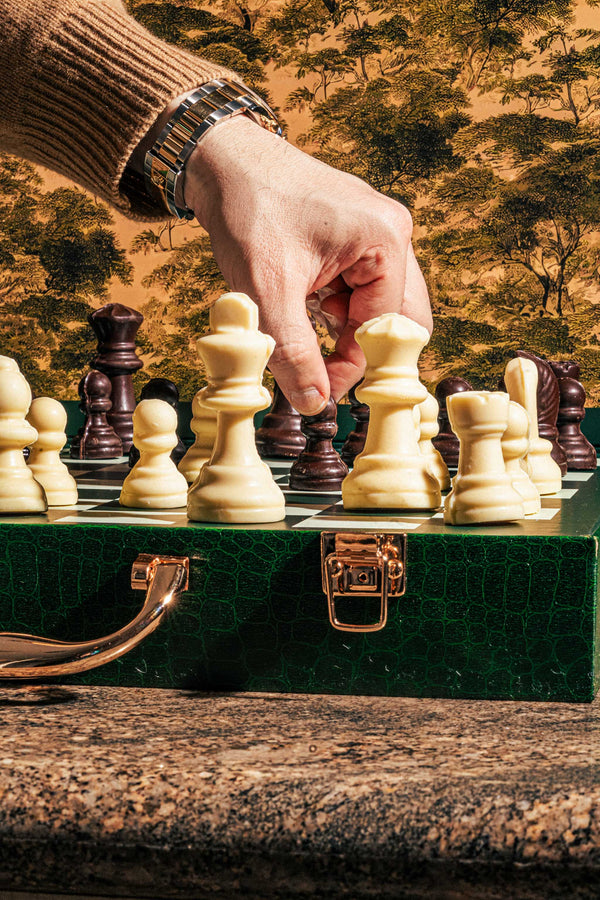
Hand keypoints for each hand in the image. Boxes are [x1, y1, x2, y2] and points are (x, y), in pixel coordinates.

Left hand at [184, 115, 431, 414]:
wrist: (223, 161)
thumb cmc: (248, 211)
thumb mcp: (267, 291)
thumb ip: (294, 353)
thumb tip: (314, 403)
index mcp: (385, 239)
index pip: (387, 329)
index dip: (354, 366)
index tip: (318, 391)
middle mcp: (392, 233)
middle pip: (398, 319)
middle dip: (357, 347)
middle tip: (318, 366)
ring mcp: (376, 233)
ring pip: (377, 308)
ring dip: (342, 328)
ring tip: (300, 318)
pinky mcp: (356, 238)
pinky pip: (359, 290)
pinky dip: (333, 309)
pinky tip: (301, 301)